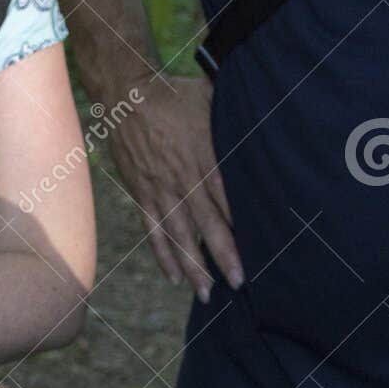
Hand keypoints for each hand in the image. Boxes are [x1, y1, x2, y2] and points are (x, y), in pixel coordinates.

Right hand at [105, 72, 240, 299]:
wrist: (126, 94)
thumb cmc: (175, 95)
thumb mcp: (210, 100)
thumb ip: (233, 122)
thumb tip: (262, 128)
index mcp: (204, 155)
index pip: (228, 198)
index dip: (242, 226)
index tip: (258, 250)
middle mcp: (183, 179)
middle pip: (207, 224)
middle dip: (224, 255)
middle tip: (239, 283)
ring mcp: (160, 190)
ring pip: (179, 235)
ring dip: (193, 266)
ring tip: (206, 293)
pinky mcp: (142, 194)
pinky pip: (154, 231)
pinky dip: (164, 255)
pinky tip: (175, 276)